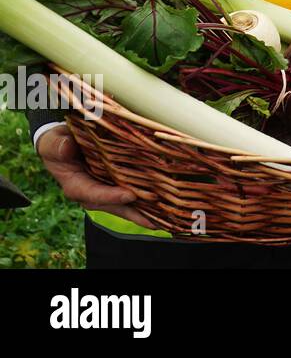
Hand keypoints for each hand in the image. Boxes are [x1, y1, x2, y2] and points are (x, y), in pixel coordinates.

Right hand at [37, 125, 154, 228]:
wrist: (63, 142)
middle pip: (114, 205)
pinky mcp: (115, 184)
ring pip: (125, 204)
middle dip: (134, 213)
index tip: (129, 195)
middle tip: (155, 220)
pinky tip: (164, 207)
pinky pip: (131, 196)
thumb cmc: (57, 143)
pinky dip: (146, 202)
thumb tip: (66, 147)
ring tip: (164, 219)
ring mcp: (105, 189)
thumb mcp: (53, 143)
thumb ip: (57, 146)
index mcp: (75, 184)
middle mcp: (91, 192)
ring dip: (144, 212)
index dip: (110, 195)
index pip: (92, 193)